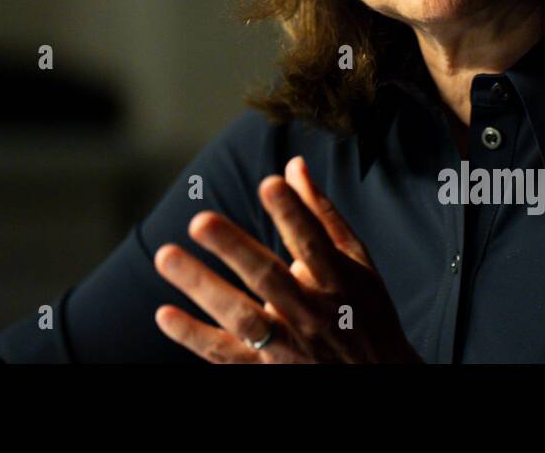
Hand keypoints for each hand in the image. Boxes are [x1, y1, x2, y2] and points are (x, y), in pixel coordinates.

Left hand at [153, 155, 420, 362]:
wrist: (381, 380)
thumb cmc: (366, 312)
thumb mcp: (357, 263)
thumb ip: (321, 213)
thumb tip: (292, 165)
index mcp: (340, 281)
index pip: (314, 242)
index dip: (293, 214)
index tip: (269, 183)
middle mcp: (313, 314)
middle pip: (270, 278)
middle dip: (235, 249)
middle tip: (200, 221)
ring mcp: (289, 346)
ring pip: (242, 318)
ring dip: (203, 287)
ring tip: (166, 256)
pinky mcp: (267, 370)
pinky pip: (226, 354)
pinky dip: (194, 336)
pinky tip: (164, 313)